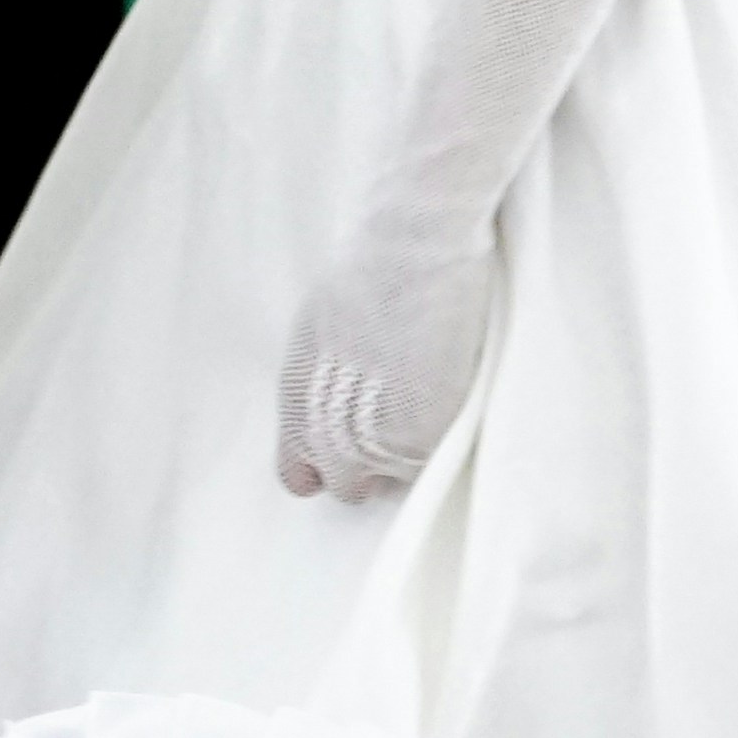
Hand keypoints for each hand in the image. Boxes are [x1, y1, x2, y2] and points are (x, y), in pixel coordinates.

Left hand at [273, 200, 492, 501]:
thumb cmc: (371, 271)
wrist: (410, 250)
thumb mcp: (320, 332)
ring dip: (411, 448)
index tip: (351, 449)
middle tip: (398, 420)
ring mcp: (372, 442)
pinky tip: (442, 386)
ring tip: (423, 389)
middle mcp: (324, 432)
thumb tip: (338, 406)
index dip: (325, 467)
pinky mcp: (420, 439)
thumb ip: (321, 386)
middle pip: (346, 488)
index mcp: (294, 402)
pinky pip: (432, 461)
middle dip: (371, 465)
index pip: (296, 476)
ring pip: (397, 478)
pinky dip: (441, 435)